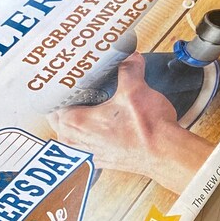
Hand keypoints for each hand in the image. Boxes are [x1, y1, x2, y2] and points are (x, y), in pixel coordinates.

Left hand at [48, 52, 209, 194]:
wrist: (166, 155)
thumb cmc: (148, 131)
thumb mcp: (136, 89)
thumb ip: (129, 69)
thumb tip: (130, 58)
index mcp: (79, 123)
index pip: (52, 107)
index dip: (54, 94)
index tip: (58, 85)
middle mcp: (80, 143)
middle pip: (58, 124)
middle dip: (62, 109)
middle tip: (69, 94)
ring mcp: (92, 155)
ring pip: (70, 139)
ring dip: (72, 127)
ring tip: (80, 111)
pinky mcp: (105, 162)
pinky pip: (85, 150)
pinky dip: (86, 140)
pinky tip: (97, 131)